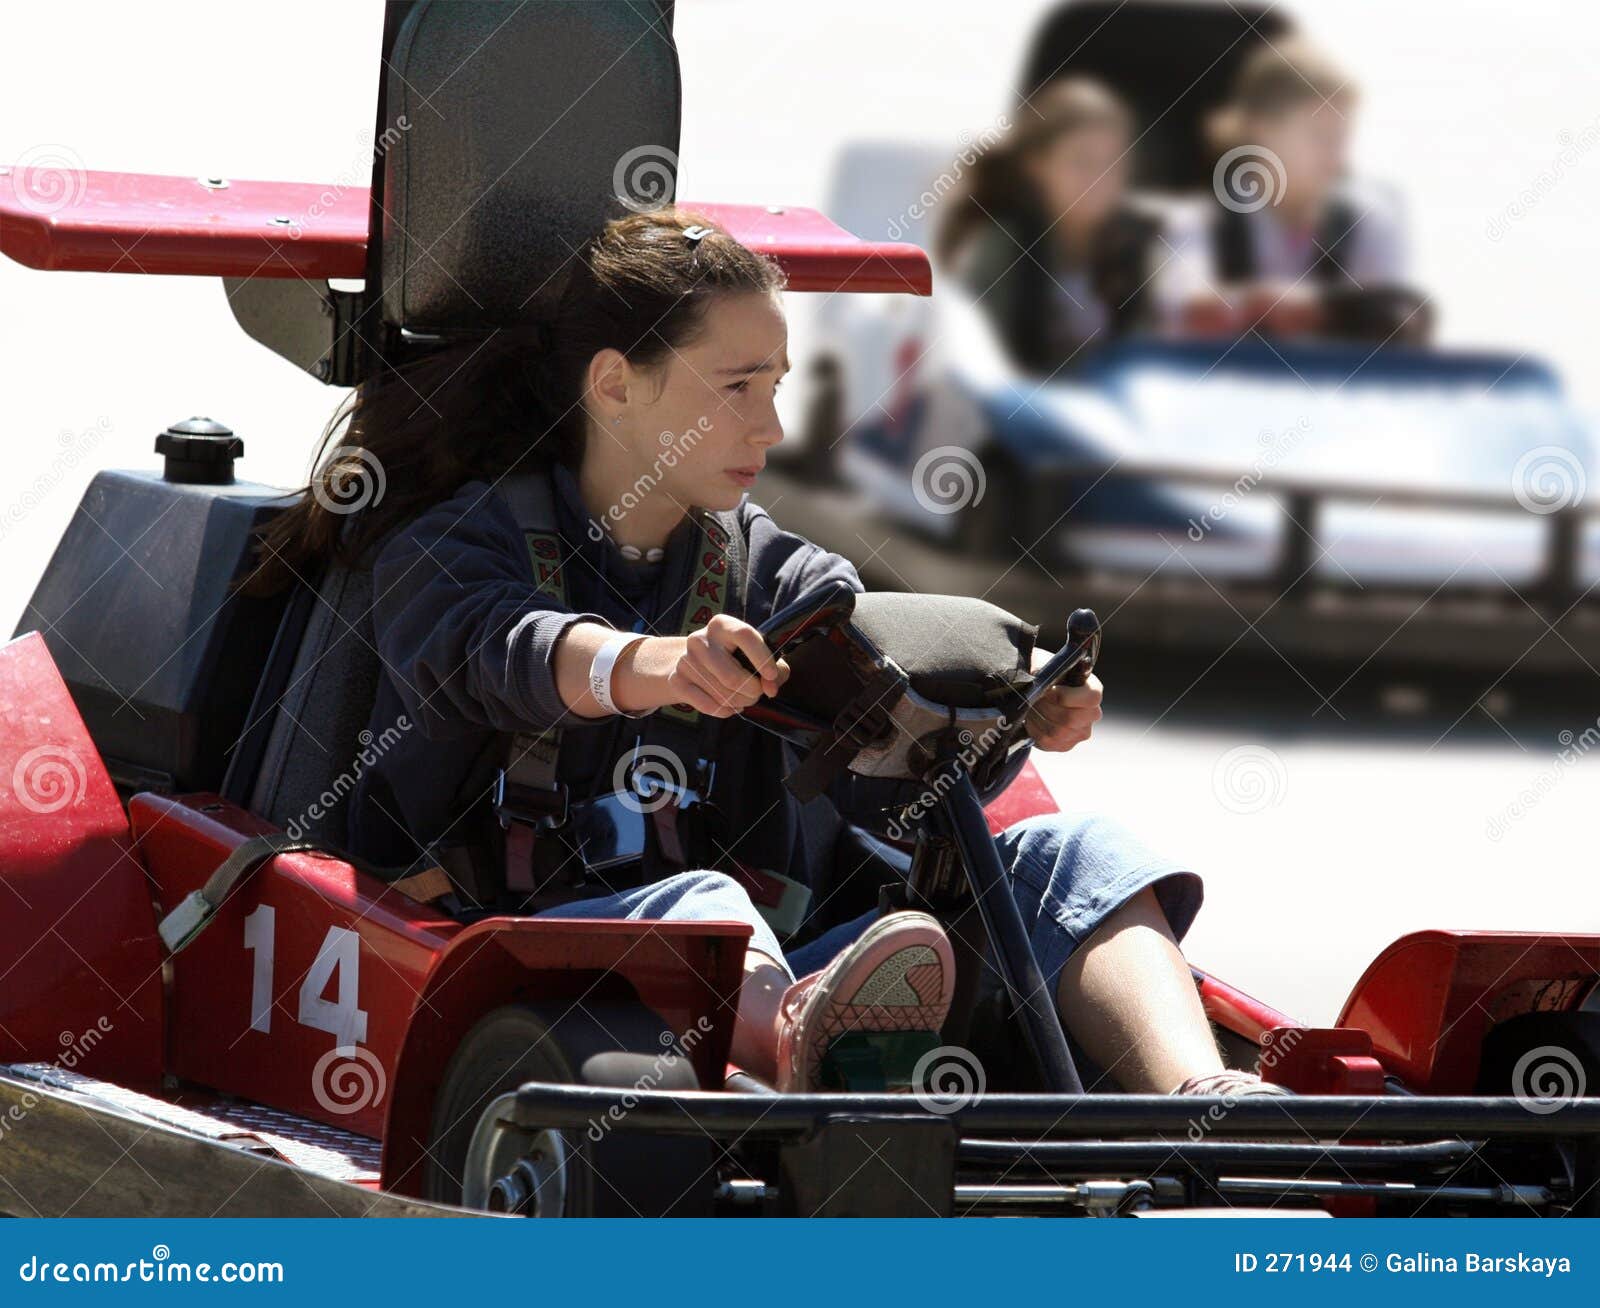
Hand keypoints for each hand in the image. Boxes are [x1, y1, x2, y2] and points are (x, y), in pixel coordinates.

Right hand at [668, 614, 790, 718]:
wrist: (690, 663)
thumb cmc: (731, 658)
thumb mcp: (756, 656)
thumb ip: (775, 670)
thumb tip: (770, 688)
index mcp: (722, 625)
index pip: (745, 636)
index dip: (762, 658)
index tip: (771, 676)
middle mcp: (700, 639)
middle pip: (734, 677)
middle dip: (753, 692)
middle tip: (757, 692)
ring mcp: (685, 661)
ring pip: (723, 695)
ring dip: (741, 702)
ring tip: (743, 697)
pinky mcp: (676, 681)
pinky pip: (709, 706)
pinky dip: (725, 711)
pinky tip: (730, 705)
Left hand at [1024, 653, 1102, 751]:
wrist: (1037, 691)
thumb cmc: (1046, 675)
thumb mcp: (1048, 664)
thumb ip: (1049, 669)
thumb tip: (1040, 675)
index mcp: (1093, 690)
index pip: (1091, 699)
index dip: (1066, 696)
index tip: (1048, 689)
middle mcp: (1092, 714)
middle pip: (1071, 718)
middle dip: (1047, 707)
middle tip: (1035, 697)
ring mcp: (1080, 732)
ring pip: (1056, 731)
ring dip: (1038, 717)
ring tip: (1032, 705)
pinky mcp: (1065, 745)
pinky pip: (1047, 741)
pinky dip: (1034, 728)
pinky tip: (1031, 717)